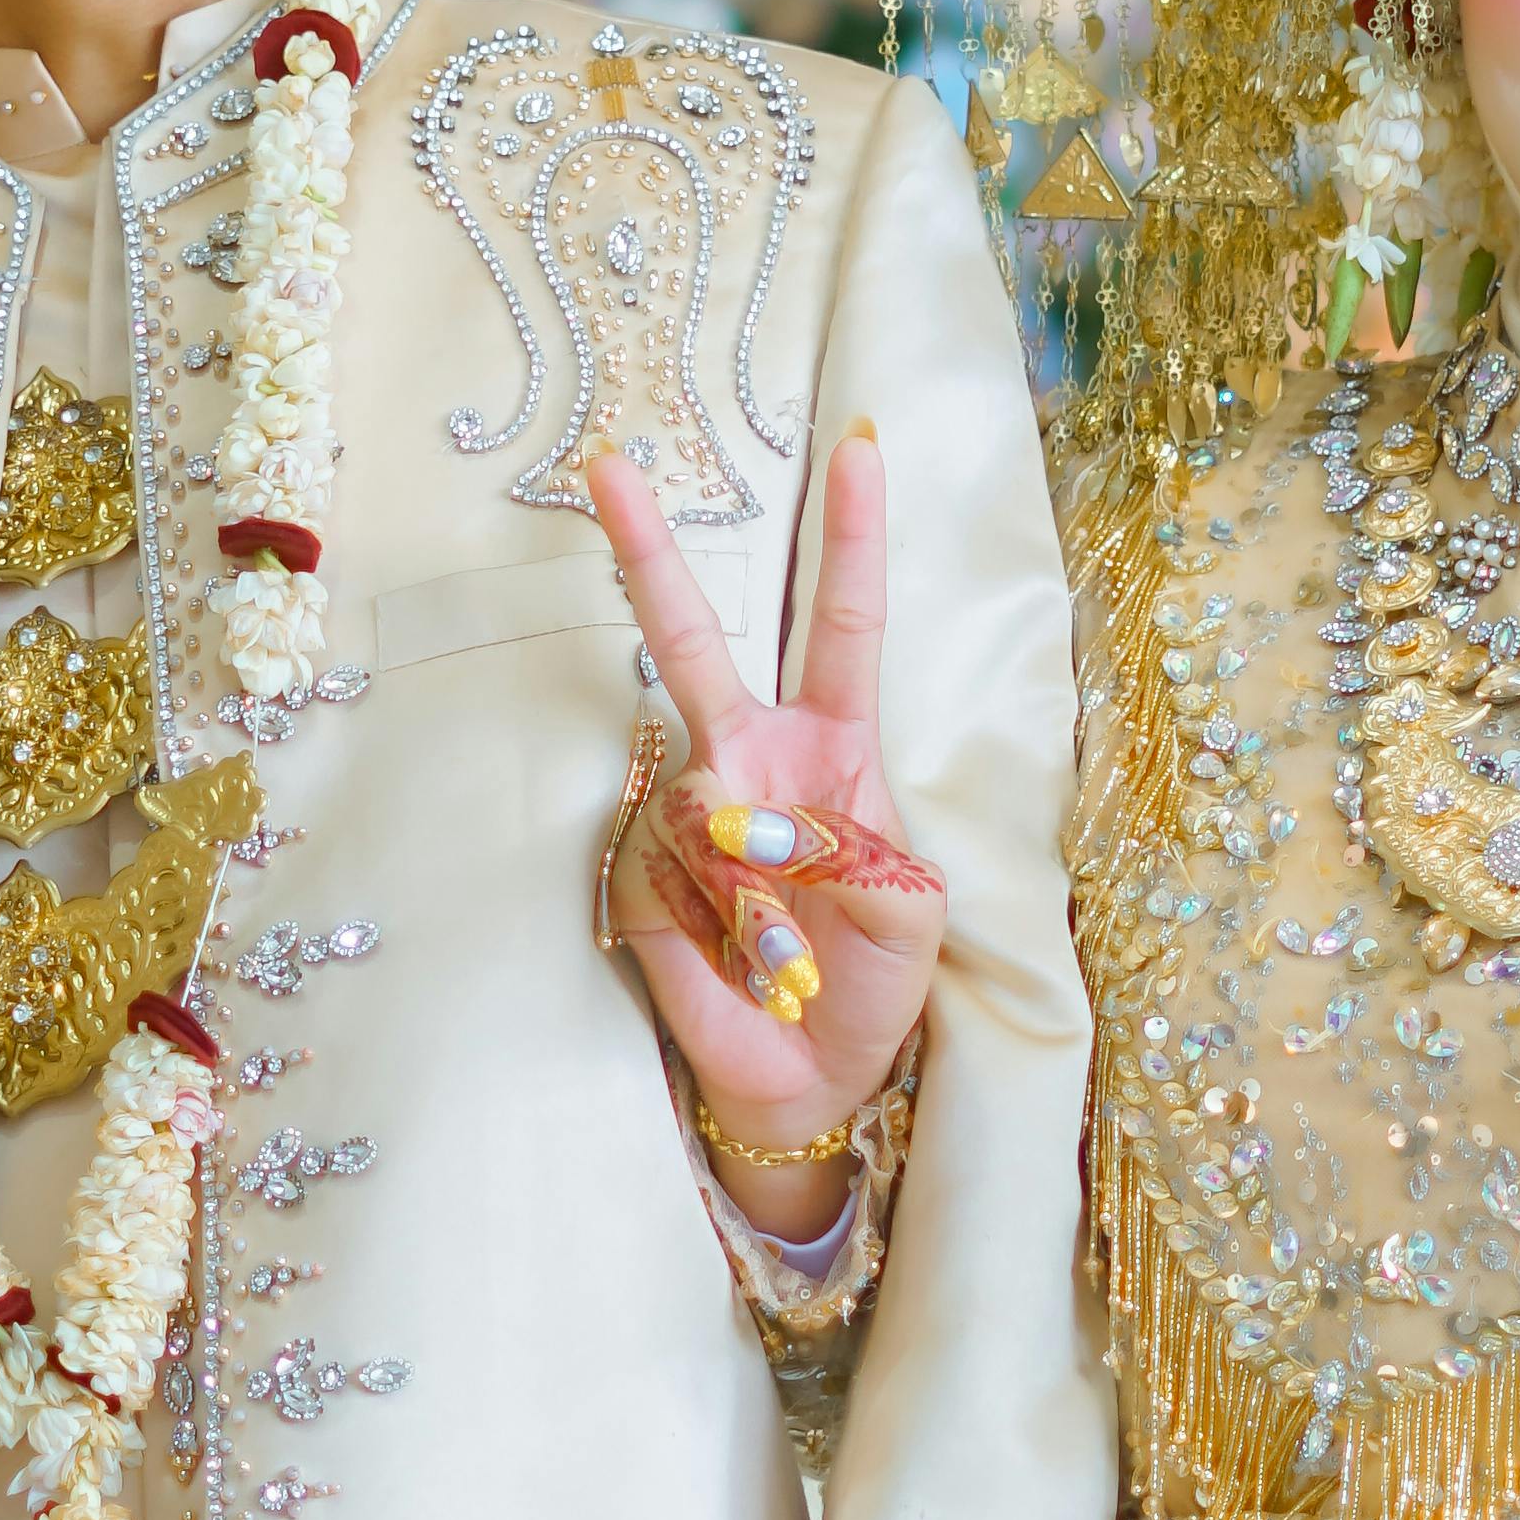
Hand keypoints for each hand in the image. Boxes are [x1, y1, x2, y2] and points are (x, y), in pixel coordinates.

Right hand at [587, 426, 944, 1200]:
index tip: (860, 447)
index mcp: (837, 746)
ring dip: (756, 894)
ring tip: (790, 958)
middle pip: (694, 639)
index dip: (853, 539)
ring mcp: (689, 814)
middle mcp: (753, 759)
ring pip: (698, 807)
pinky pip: (667, 880)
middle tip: (607, 468)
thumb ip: (856, 850)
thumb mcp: (912, 911)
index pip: (844, 624)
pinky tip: (740, 967)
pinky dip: (716, 933)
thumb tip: (749, 821)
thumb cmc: (874, 978)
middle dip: (650, 554)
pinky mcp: (641, 877)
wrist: (811, 1072)